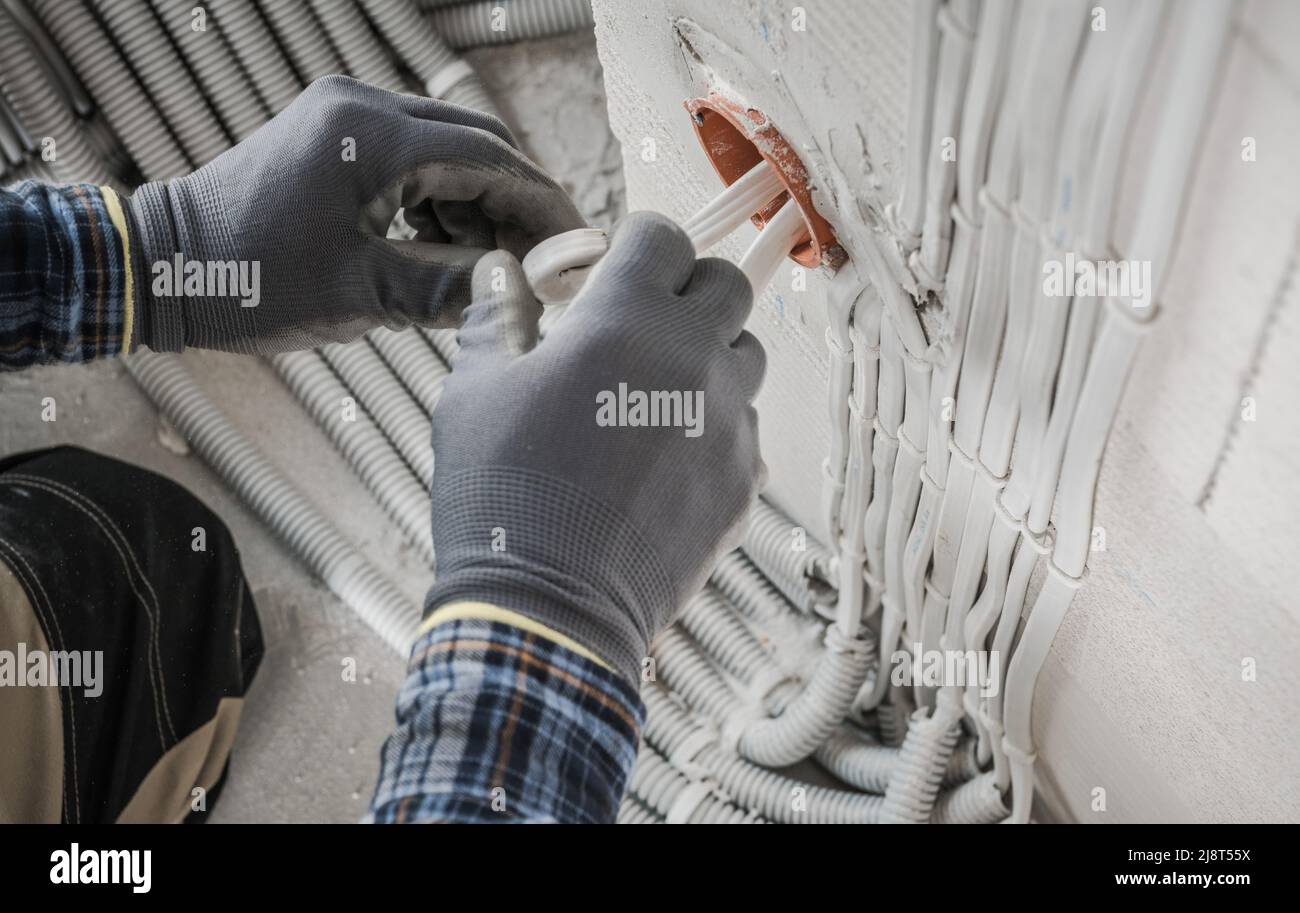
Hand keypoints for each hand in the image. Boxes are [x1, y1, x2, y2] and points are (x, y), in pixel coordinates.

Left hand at [123, 75, 583, 353]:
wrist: (165, 266)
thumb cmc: (250, 281)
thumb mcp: (365, 296)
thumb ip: (452, 289)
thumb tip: (520, 289)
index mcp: (372, 138)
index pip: (489, 159)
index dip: (540, 204)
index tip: (574, 242)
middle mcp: (361, 108)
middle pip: (475, 146)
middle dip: (516, 204)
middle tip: (544, 260)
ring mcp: (345, 117)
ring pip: (446, 153)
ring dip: (478, 207)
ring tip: (493, 269)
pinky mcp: (333, 136)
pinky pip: (411, 160)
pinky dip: (439, 204)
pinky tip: (447, 252)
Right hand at [425, 211, 766, 682]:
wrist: (548, 607)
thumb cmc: (504, 494)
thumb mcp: (475, 391)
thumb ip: (498, 317)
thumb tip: (502, 274)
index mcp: (625, 317)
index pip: (663, 235)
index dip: (637, 245)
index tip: (614, 270)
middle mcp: (693, 357)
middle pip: (727, 284)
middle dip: (687, 291)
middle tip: (642, 325)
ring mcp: (729, 421)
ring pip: (748, 355)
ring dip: (710, 357)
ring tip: (657, 394)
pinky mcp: (744, 479)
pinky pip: (747, 430)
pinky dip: (716, 430)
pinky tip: (667, 462)